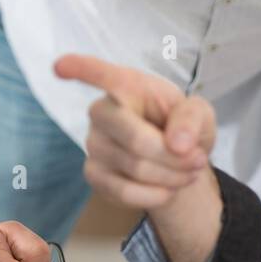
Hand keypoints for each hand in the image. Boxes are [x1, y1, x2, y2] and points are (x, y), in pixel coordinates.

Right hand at [54, 55, 216, 209]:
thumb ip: (193, 120)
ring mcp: (93, 144)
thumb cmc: (182, 126)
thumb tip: (178, 144)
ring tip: (189, 171)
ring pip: (135, 169)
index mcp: (127, 86)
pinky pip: (124, 192)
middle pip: (136, 140)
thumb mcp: (200, 114)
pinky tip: (169, 189)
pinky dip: (156, 195)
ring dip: (173, 177)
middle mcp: (102, 112)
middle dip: (174, 157)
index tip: (60, 66)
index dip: (80, 69)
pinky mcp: (93, 174)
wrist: (178, 160)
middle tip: (199, 160)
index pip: (101, 74)